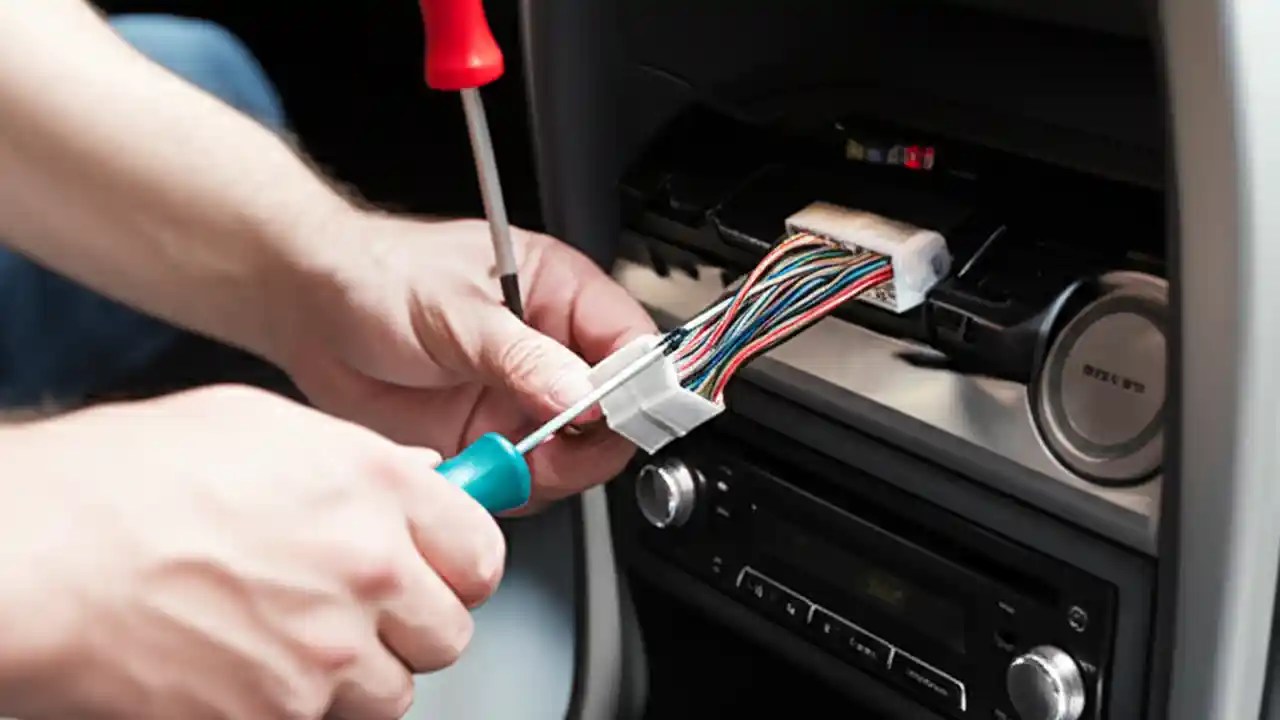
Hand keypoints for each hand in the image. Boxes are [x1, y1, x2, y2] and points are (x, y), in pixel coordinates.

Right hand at [0, 385, 503, 719]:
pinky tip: (252, 660)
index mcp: (375, 488)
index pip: (481, 550)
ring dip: (360, 670)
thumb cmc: (125, 481)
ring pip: (393, 689)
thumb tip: (415, 481)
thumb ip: (360, 459)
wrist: (40, 558)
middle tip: (369, 605)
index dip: (461, 562)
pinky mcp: (277, 716)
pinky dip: (300, 703)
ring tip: (298, 635)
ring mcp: (325, 653)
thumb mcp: (261, 426)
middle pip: (450, 631)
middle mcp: (367, 571)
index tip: (445, 566)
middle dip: (416, 622)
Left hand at [273, 213, 657, 508]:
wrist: (311, 313)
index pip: (632, 342)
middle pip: (617, 411)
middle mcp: (552, 350)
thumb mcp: (455, 312)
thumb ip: (522, 358)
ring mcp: (524, 400)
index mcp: (561, 294)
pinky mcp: (492, 440)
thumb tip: (580, 395)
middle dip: (593, 440)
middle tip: (556, 446)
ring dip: (551, 469)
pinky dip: (511, 488)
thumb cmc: (379, 278)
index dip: (638, 383)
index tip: (616, 415)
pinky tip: (482, 467)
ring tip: (509, 456)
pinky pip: (529, 481)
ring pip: (578, 456)